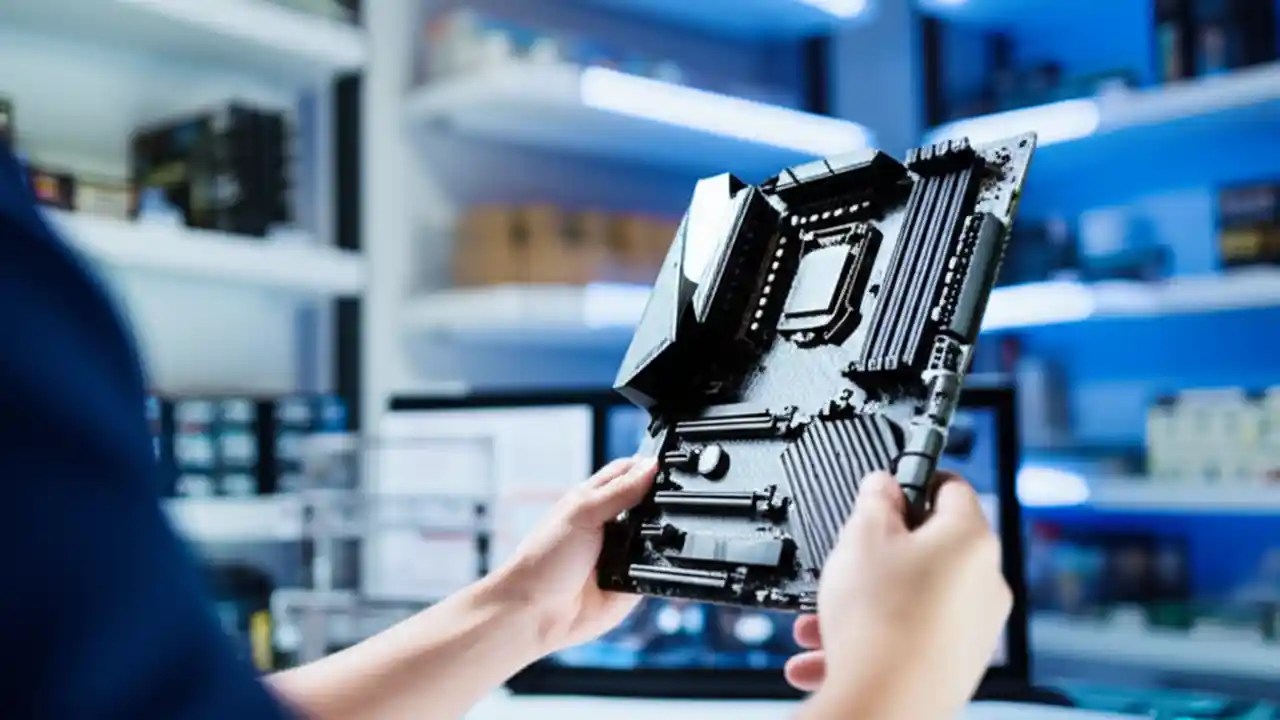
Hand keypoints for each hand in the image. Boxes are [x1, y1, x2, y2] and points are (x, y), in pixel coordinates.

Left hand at [490, 457, 657, 654]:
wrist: (535, 612)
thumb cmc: (544, 558)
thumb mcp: (583, 513)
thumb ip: (620, 490)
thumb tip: (653, 466)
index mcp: (595, 499)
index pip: (630, 472)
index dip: (650, 466)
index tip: (672, 464)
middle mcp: (611, 524)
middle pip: (650, 504)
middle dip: (665, 502)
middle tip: (679, 500)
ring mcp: (623, 553)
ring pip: (659, 537)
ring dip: (666, 534)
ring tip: (673, 531)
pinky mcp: (633, 582)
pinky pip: (658, 570)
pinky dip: (665, 565)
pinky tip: (669, 560)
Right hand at [793, 472, 1010, 719]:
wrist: (889, 703)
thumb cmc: (881, 620)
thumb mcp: (862, 536)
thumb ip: (874, 500)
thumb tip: (882, 486)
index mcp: (970, 539)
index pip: (951, 487)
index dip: (914, 480)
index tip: (887, 488)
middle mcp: (985, 583)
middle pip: (926, 550)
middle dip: (875, 556)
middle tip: (844, 559)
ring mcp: (974, 629)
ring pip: (911, 599)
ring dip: (862, 604)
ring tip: (817, 623)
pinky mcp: (956, 666)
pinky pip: (909, 638)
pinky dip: (871, 639)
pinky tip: (823, 655)